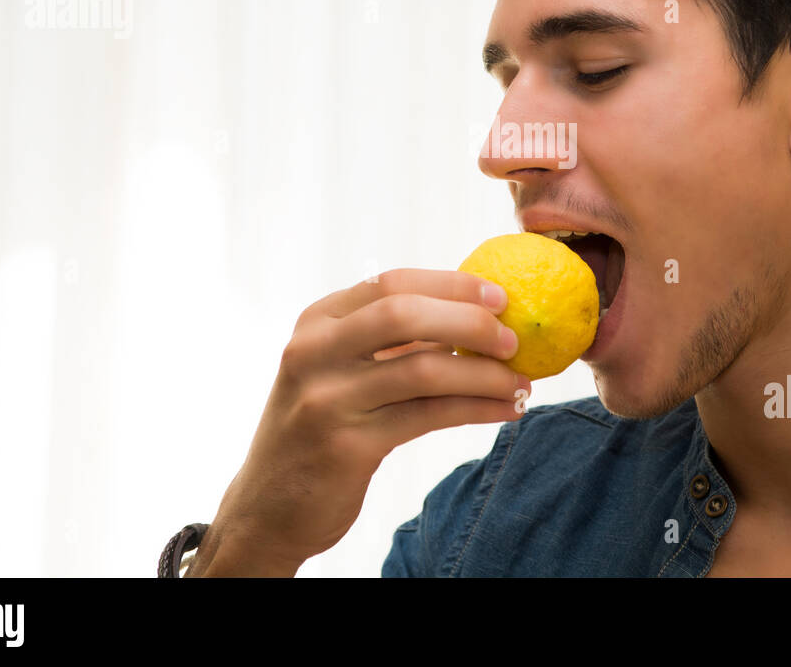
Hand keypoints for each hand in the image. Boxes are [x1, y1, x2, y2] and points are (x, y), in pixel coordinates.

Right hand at [187, 268, 528, 575]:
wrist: (267, 508)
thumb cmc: (320, 428)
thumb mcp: (336, 369)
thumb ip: (387, 340)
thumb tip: (473, 311)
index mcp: (316, 322)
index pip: (390, 283)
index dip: (451, 284)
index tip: (499, 295)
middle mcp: (314, 352)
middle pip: (405, 314)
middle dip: (470, 321)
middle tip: (513, 338)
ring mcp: (327, 399)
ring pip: (425, 370)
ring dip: (485, 374)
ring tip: (522, 383)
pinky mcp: (347, 446)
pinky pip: (430, 416)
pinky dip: (477, 408)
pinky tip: (507, 410)